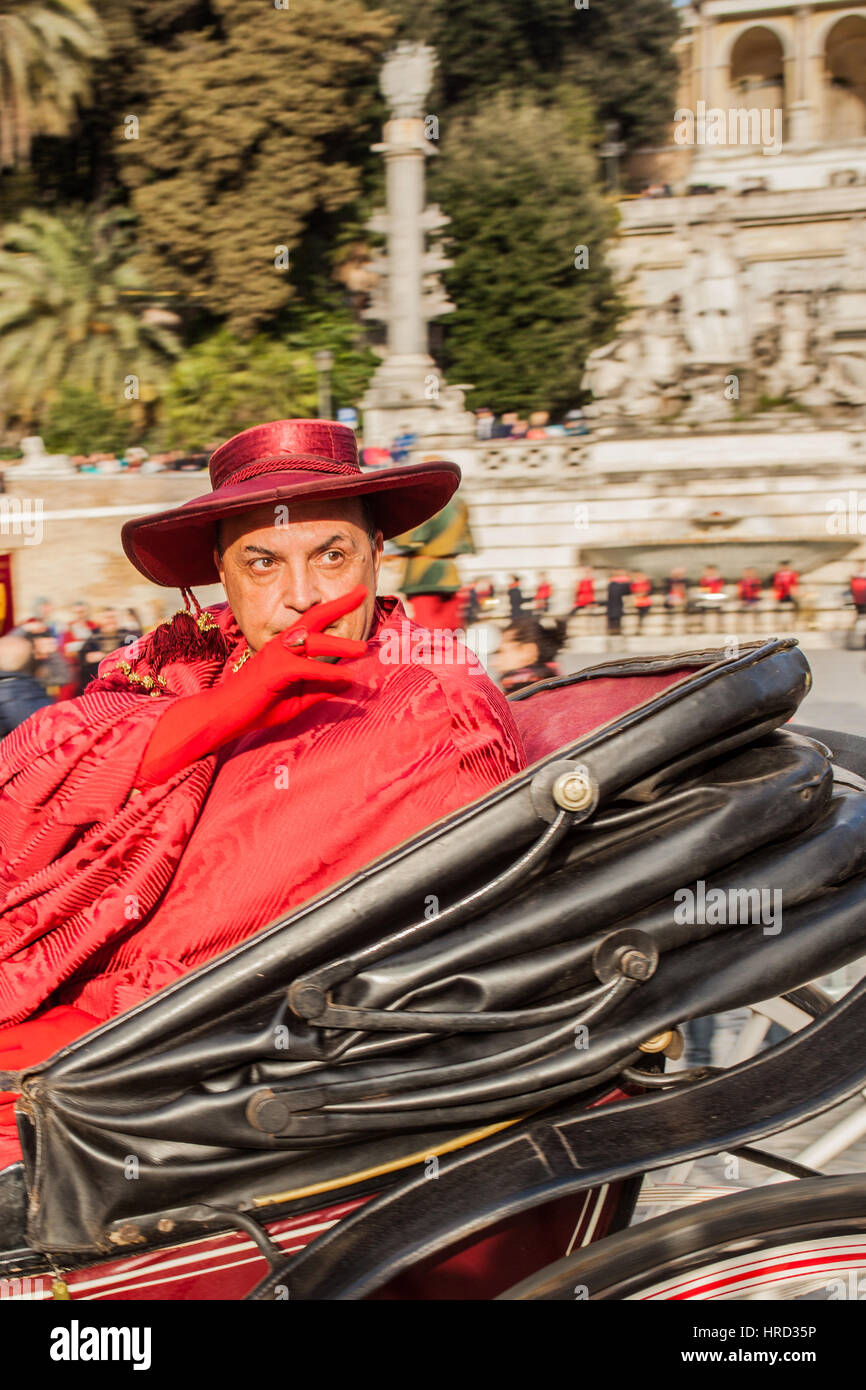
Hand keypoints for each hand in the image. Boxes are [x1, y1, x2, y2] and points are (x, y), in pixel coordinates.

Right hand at [242, 585, 367, 696]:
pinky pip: (308, 668)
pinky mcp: (275, 670)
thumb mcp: (298, 698)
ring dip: (340, 644)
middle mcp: (281, 644)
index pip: (313, 619)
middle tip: (363, 594)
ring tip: (363, 648)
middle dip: (339, 605)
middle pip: (314, 619)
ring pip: (314, 642)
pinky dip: (329, 672)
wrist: (225, 715)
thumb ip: (321, 688)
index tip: (358, 593)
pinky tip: (347, 677)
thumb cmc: (258, 706)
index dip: (335, 605)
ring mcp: (277, 654)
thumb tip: (348, 682)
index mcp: (286, 646)